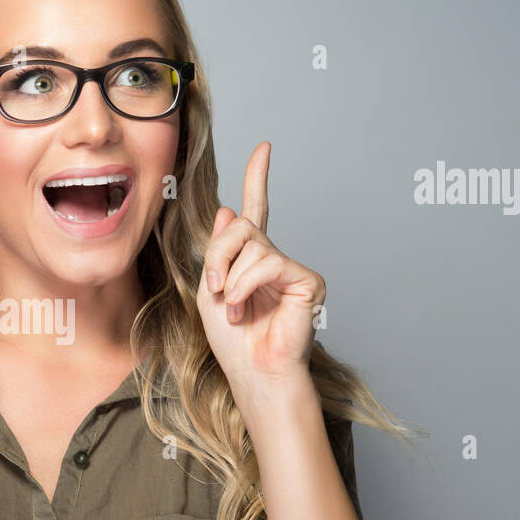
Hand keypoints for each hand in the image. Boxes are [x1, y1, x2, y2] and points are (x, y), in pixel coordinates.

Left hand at [195, 142, 324, 409]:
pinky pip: (268, 264)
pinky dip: (246, 287)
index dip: (258, 179)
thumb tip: (229, 209)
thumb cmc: (232, 339)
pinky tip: (245, 308)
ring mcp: (293, 269)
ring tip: (233, 308)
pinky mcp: (308, 281)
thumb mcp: (211, 288)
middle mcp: (274, 259)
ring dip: (230, 278)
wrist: (251, 371)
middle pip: (241, 228)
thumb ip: (218, 249)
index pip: (256, 210)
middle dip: (218, 256)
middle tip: (214, 289)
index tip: (264, 148)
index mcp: (250, 259)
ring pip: (251, 245)